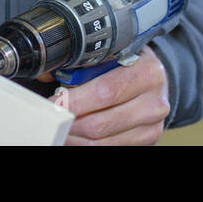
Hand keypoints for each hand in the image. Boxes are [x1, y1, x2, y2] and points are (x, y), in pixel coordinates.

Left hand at [43, 45, 170, 144]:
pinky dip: (86, 144)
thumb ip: (83, 62)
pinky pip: (109, 148)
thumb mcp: (113, 53)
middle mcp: (154, 101)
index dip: (74, 100)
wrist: (156, 79)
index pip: (105, 91)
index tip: (53, 103)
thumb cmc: (129, 64)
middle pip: (100, 122)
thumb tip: (46, 72)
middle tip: (51, 118)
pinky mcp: (148, 140)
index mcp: (147, 72)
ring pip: (102, 141)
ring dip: (75, 137)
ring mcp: (152, 125)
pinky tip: (74, 135)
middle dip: (70, 122)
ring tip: (59, 128)